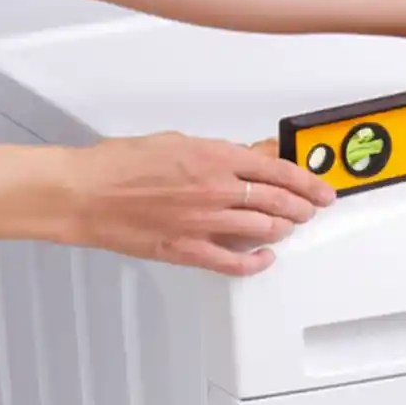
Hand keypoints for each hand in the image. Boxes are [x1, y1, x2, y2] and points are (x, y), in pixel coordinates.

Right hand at [61, 132, 334, 275]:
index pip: (278, 170)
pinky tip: (265, 257)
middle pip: (279, 201)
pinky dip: (256, 261)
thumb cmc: (120, 165)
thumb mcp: (178, 142)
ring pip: (264, 228)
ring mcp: (204, 222)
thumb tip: (253, 156)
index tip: (321, 188)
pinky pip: (235, 262)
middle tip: (313, 208)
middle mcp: (215, 190)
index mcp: (214, 157)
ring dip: (284, 228)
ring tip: (290, 226)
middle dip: (304, 206)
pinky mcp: (189, 249)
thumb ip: (221, 152)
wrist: (84, 193)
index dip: (308, 181)